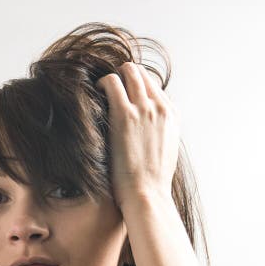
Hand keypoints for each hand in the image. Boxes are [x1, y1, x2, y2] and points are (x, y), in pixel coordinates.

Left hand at [96, 62, 180, 212]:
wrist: (147, 194)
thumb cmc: (149, 181)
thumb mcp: (162, 151)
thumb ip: (156, 133)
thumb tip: (142, 132)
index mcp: (171, 115)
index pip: (153, 86)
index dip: (134, 87)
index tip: (119, 96)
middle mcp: (160, 107)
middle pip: (142, 73)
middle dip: (122, 76)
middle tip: (105, 90)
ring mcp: (144, 109)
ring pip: (128, 71)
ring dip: (111, 77)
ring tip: (98, 93)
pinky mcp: (125, 115)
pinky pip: (112, 82)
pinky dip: (100, 83)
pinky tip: (92, 96)